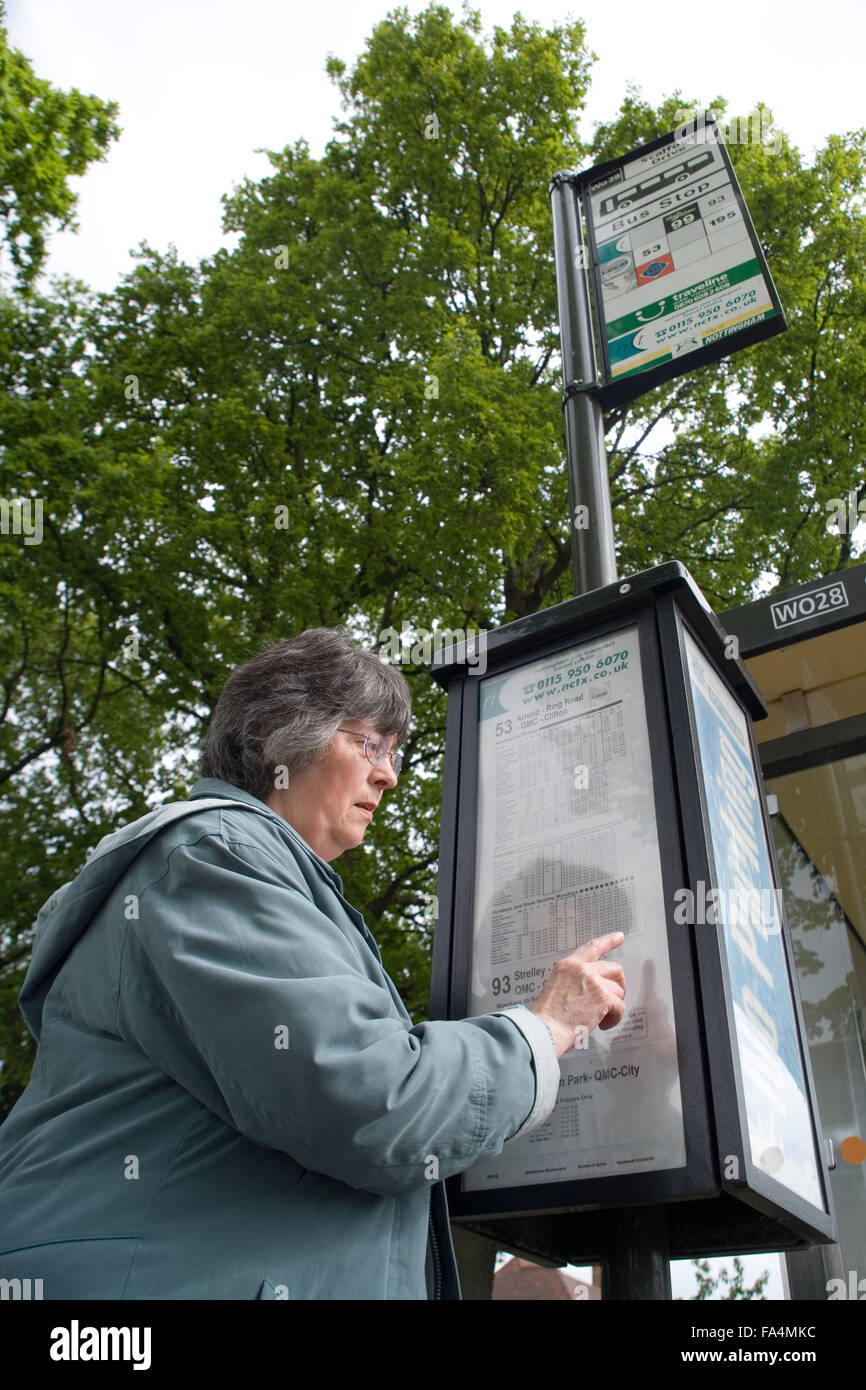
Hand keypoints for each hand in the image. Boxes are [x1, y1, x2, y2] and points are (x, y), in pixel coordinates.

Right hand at [529, 932, 626, 1056]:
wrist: (545, 1030)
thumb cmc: (548, 1017)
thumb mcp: (556, 988)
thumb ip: (574, 981)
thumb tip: (592, 989)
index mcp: (568, 966)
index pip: (592, 947)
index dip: (608, 940)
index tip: (618, 936)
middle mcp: (581, 969)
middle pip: (614, 969)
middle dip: (618, 984)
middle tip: (614, 998)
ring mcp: (594, 982)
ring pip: (618, 991)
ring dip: (613, 1006)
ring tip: (600, 1017)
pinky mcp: (603, 997)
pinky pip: (620, 1007)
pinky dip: (615, 1018)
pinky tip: (602, 1024)